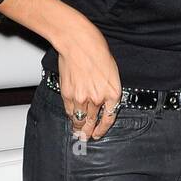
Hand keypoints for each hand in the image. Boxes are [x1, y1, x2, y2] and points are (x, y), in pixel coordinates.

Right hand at [55, 16, 122, 140]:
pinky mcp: (68, 94)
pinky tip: (70, 117)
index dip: (102, 129)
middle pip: (92, 122)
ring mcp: (81, 97)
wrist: (79, 43)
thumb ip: (107, 90)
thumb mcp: (111, 73)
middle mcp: (98, 98)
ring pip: (79, 119)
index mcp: (112, 93)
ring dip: (77, 126)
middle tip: (85, 137)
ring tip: (76, 131)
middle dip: (88, 132)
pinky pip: (69, 110)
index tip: (98, 134)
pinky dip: (70, 114)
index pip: (108, 119)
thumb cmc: (96, 52)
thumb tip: (102, 103)